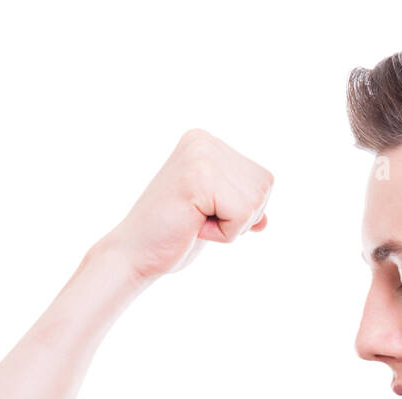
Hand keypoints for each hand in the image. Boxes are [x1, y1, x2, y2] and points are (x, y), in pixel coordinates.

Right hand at [105, 128, 272, 281]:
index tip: (204, 212)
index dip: (242, 210)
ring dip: (231, 226)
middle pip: (264, 187)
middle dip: (239, 217)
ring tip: (195, 221)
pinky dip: (224, 234)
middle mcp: (204, 140)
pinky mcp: (198, 177)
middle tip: (198, 219)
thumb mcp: (213, 216)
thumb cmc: (172, 237)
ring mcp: (200, 155)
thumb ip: (239, 207)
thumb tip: (266, 221)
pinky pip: (241, 215)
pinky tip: (193, 227)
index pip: (263, 180)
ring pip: (255, 202)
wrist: (135, 254)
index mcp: (206, 142)